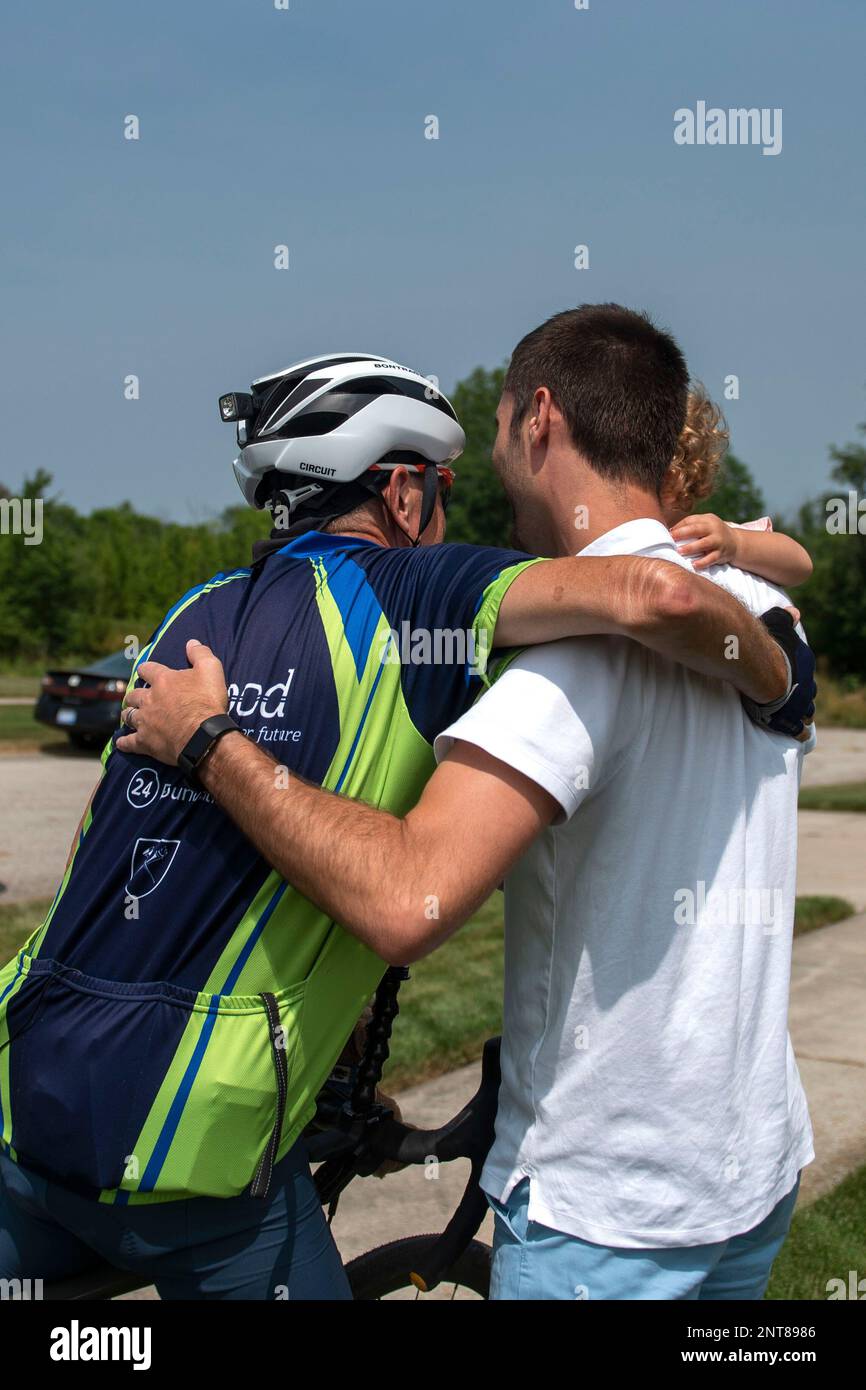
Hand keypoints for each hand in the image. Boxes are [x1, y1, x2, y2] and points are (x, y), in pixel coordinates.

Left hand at [116, 639, 228, 764]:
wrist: (204, 736)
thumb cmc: (207, 701)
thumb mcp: (211, 670)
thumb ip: (200, 654)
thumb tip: (191, 642)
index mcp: (163, 680)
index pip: (148, 669)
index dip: (145, 669)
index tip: (144, 670)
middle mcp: (149, 699)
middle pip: (133, 694)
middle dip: (133, 695)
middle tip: (135, 697)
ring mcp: (144, 721)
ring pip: (128, 715)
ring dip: (127, 714)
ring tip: (128, 715)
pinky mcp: (144, 742)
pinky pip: (128, 742)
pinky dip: (124, 742)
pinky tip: (121, 742)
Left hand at [670, 512, 736, 569]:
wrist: (735, 542)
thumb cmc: (713, 533)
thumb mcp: (705, 524)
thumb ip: (690, 526)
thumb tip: (669, 532)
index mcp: (707, 520)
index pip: (691, 520)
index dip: (679, 527)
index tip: (669, 534)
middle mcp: (714, 529)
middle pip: (697, 529)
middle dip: (683, 533)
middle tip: (671, 539)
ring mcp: (718, 541)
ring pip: (704, 543)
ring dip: (691, 547)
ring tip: (679, 551)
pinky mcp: (721, 553)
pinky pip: (712, 558)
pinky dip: (703, 562)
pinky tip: (694, 565)